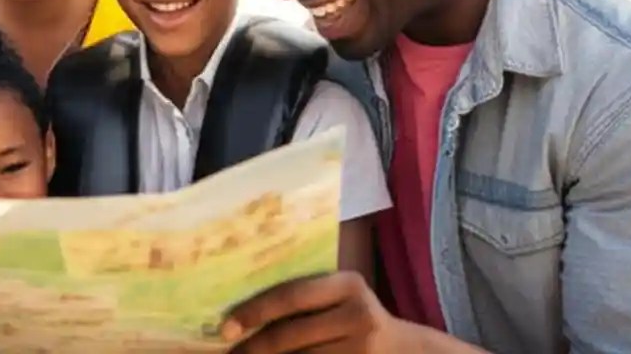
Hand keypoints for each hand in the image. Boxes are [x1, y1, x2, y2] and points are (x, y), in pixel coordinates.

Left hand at [221, 272, 401, 352]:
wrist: (404, 350)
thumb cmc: (356, 315)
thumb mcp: (341, 295)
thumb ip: (305, 294)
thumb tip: (241, 311)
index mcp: (348, 285)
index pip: (292, 296)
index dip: (255, 311)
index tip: (226, 326)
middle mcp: (358, 315)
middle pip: (292, 334)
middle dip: (255, 347)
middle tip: (230, 353)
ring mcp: (361, 350)